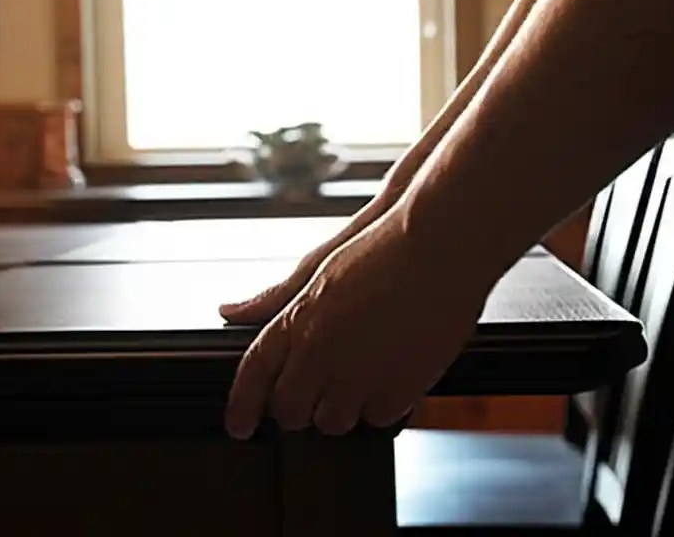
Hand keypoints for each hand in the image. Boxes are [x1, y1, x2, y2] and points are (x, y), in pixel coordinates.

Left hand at [223, 211, 488, 438]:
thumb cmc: (384, 250)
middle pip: (291, 410)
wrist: (442, 249)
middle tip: (314, 395)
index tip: (239, 426)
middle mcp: (322, 354)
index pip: (254, 376)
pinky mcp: (400, 388)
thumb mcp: (319, 270)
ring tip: (358, 379)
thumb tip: (231, 311)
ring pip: (334, 422)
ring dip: (341, 409)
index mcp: (297, 322)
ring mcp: (361, 376)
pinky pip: (379, 419)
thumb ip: (274, 300)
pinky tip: (390, 377)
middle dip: (297, 409)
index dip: (242, 406)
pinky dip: (381, 406)